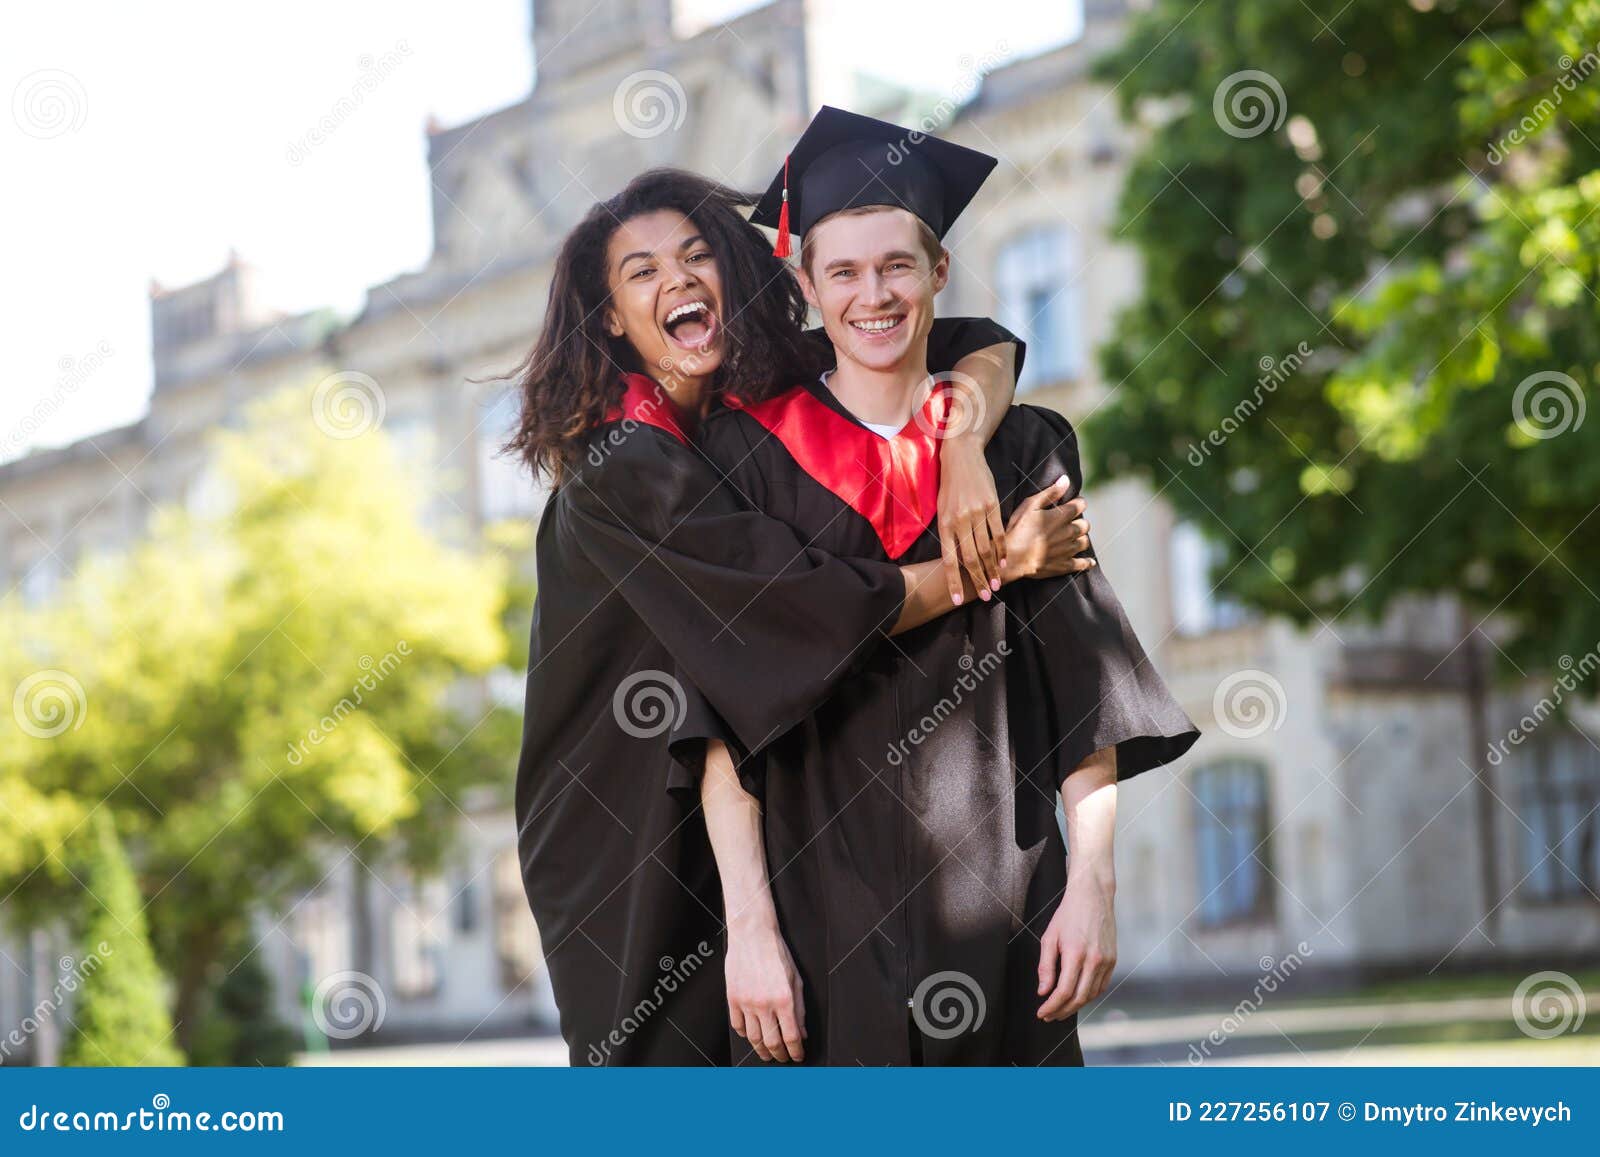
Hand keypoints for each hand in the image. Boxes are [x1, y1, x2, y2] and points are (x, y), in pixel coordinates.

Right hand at [726, 924, 805, 1061]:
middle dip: (780, 1055)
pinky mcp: (732, 998)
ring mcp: (746, 1002)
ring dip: (762, 1050)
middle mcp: (764, 1004)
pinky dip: (745, 1035)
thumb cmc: (776, 953)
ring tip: (767, 1053)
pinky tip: (751, 1036)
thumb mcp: (796, 980)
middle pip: (772, 1042)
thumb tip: (802, 1032)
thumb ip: (800, 1009)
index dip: (796, 1051)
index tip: (798, 1056)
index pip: (791, 1037)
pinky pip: (738, 1025)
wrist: (752, 935)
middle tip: (783, 1058)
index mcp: (784, 999)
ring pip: (753, 1038)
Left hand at [937, 437, 1005, 604]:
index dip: (953, 582)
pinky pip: (999, 533)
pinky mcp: (992, 505)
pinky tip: (1006, 562)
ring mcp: (977, 513)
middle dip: (977, 581)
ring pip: (986, 549)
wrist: (961, 456)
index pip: (949, 560)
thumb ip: (947, 532)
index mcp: (944, 524)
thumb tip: (952, 556)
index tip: (957, 600)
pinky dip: (1003, 550)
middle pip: (970, 559)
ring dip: (992, 569)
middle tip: (984, 597)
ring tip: (997, 584)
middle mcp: (960, 521)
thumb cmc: (949, 485)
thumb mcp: (941, 508)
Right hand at [1004, 476, 1093, 581]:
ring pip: (1084, 542)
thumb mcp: (1030, 506)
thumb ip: (1050, 493)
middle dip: (1079, 522)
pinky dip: (1087, 563)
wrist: (1013, 558)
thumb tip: (1066, 479)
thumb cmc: (1018, 529)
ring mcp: (1068, 550)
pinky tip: (1089, 562)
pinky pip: (1082, 564)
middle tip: (1070, 523)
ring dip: (1081, 538)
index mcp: (1062, 516)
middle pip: (1085, 525)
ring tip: (1073, 538)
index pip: (1081, 505)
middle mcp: (1069, 532)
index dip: (1078, 503)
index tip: (1073, 505)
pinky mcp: (1064, 565)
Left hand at [1036, 871, 1115, 1020]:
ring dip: (1075, 1006)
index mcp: (1076, 954)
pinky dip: (1089, 996)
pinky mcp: (1113, 960)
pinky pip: (1101, 986)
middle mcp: (1094, 960)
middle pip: (1079, 998)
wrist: (1092, 896)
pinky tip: (1077, 997)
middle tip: (1049, 1016)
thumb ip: (1046, 967)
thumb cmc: (1068, 915)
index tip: (1042, 1013)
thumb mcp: (1049, 937)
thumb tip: (1043, 992)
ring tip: (1061, 1009)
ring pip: (1091, 995)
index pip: (1064, 991)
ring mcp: (1106, 961)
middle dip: (1062, 1011)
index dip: (1052, 1006)